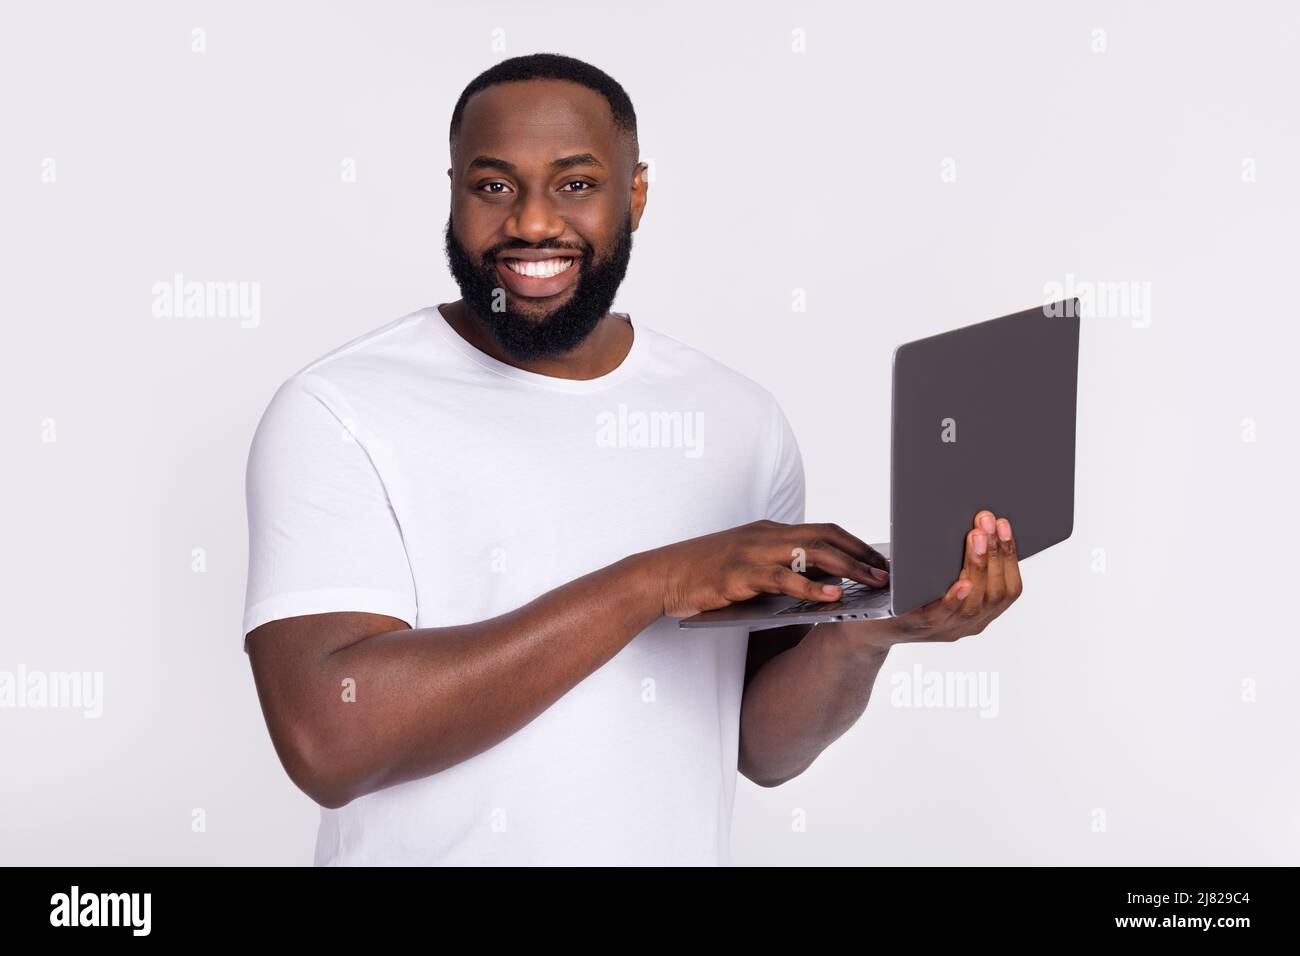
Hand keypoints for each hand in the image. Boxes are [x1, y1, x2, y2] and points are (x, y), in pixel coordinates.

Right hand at [648, 520, 890, 617]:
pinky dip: (812, 588)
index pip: (824, 529)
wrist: (661, 576)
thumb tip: (822, 582)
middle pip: (827, 536)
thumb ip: (781, 567)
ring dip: (849, 568)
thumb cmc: (704, 575)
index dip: (857, 543)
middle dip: (862, 554)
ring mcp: (754, 552)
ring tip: (874, 583)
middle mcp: (766, 535)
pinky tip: (832, 598)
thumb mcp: (748, 565)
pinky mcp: (741, 574)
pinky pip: (784, 578)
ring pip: (813, 553)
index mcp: (770, 531)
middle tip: (890, 572)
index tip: (881, 559)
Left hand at [826, 509, 1022, 648]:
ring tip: (976, 537)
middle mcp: (968, 625)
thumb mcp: (938, 576)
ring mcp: (943, 629)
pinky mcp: (916, 627)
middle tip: (987, 521)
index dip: (1010, 557)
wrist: (865, 624)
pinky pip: (941, 614)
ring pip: (973, 604)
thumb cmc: (907, 592)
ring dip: (977, 566)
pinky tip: (962, 581)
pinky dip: (955, 598)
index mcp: (980, 612)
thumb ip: (957, 560)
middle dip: (995, 554)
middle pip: (994, 594)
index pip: (1009, 589)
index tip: (1004, 525)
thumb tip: (974, 520)